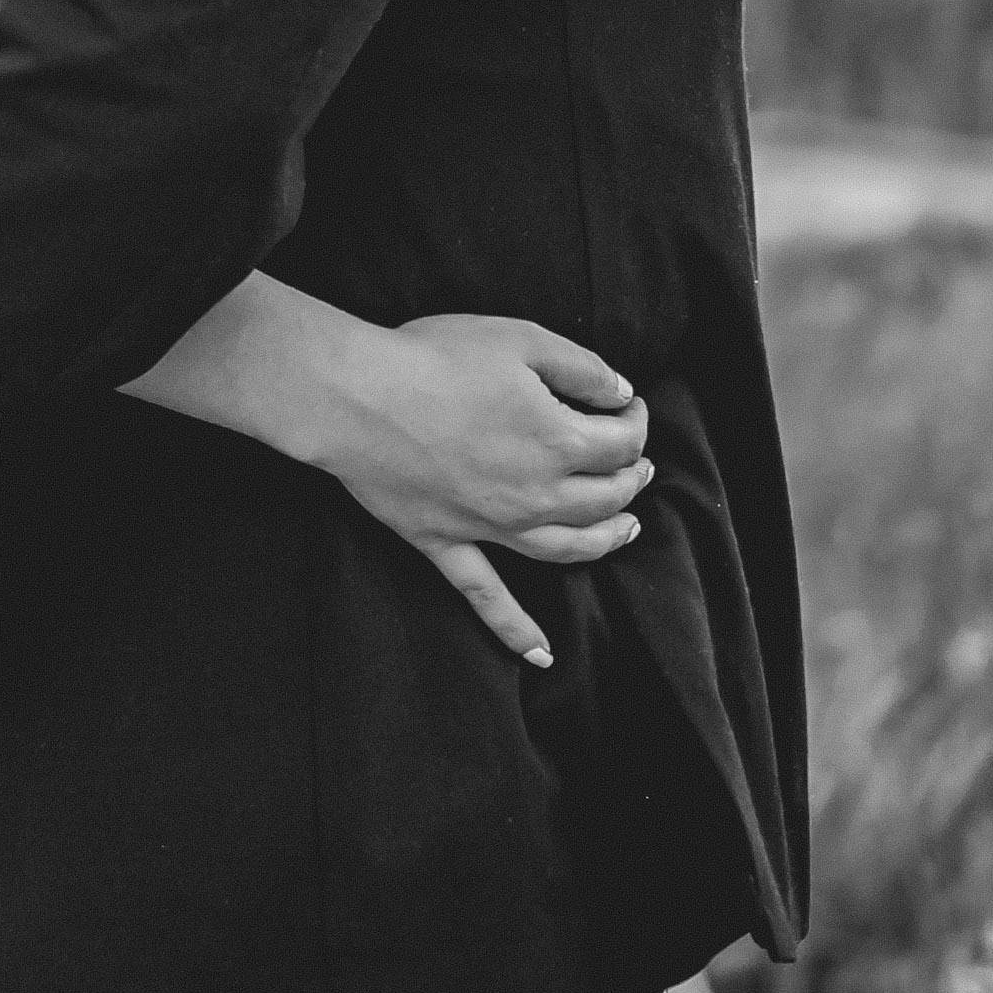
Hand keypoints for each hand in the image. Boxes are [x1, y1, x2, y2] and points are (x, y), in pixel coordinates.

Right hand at [291, 308, 649, 671]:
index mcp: (559, 442)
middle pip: (605, 499)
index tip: (629, 404)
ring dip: (605, 541)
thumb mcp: (521, 339)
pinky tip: (541, 653)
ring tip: (625, 531)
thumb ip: (582, 367)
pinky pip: (486, 595)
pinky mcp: (446, 543)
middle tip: (637, 463)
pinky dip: (515, 628)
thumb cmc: (435, 358)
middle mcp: (536, 495)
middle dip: (630, 478)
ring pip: (567, 549)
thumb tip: (622, 393)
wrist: (356, 396)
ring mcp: (491, 527)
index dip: (636, 421)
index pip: (622, 443)